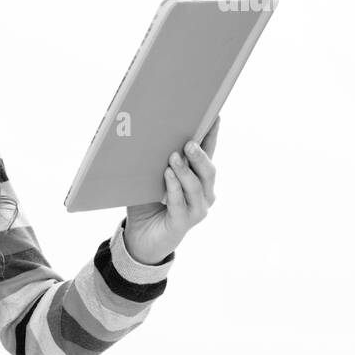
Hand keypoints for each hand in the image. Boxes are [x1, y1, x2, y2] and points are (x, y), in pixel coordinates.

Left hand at [122, 116, 219, 264]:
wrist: (141, 237)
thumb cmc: (147, 204)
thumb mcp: (150, 179)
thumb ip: (155, 162)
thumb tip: (148, 134)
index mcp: (198, 180)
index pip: (208, 154)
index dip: (212, 136)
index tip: (214, 116)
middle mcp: (203, 194)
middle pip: (208, 171)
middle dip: (199, 154)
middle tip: (188, 141)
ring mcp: (197, 209)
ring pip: (196, 186)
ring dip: (185, 170)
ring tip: (173, 156)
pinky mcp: (184, 222)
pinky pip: (180, 202)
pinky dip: (173, 187)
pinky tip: (167, 175)